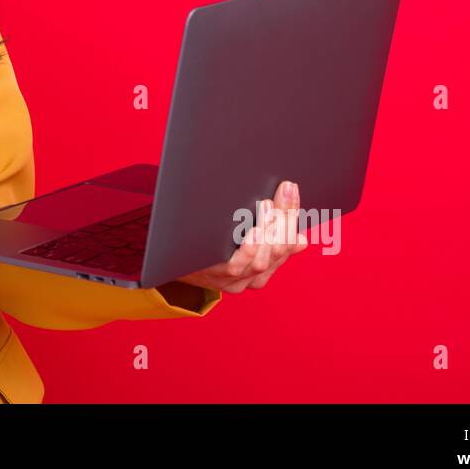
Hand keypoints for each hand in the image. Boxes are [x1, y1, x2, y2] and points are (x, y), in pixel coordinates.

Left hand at [174, 180, 308, 293]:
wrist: (168, 260)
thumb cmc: (208, 241)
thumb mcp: (241, 237)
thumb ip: (268, 235)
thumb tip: (301, 240)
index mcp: (265, 267)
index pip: (289, 244)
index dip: (292, 216)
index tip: (291, 188)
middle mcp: (252, 277)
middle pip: (278, 250)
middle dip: (284, 219)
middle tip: (283, 190)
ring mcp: (233, 280)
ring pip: (262, 260)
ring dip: (268, 230)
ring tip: (267, 206)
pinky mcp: (213, 277)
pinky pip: (236, 266)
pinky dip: (249, 249)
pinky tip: (252, 232)